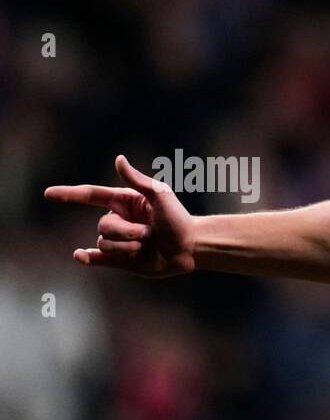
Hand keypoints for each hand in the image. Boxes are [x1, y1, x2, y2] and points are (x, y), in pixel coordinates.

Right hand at [45, 154, 196, 276]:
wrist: (191, 247)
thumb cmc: (179, 219)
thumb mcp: (160, 195)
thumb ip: (137, 180)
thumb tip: (118, 159)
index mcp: (124, 202)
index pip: (90, 195)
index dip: (69, 194)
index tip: (48, 193)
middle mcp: (119, 220)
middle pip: (103, 224)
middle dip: (125, 230)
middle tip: (149, 233)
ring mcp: (120, 241)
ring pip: (104, 242)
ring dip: (125, 245)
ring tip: (146, 244)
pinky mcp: (122, 260)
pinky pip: (98, 259)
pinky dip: (88, 258)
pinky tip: (80, 256)